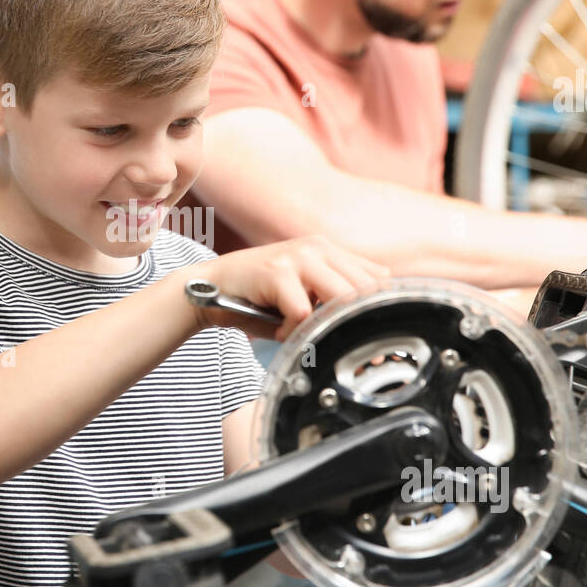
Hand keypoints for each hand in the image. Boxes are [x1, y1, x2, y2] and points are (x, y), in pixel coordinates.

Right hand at [185, 235, 389, 341]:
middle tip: (331, 339)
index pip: (377, 277)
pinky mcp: (277, 271)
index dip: (376, 308)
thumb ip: (335, 293)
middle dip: (351, 320)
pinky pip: (303, 312)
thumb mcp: (305, 289)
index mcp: (328, 250)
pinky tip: (277, 330)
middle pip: (365, 288)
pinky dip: (292, 330)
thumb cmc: (258, 296)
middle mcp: (317, 248)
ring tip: (300, 332)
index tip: (365, 333)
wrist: (209, 286)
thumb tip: (375, 318)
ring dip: (322, 324)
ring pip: (339, 297)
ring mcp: (297, 257)